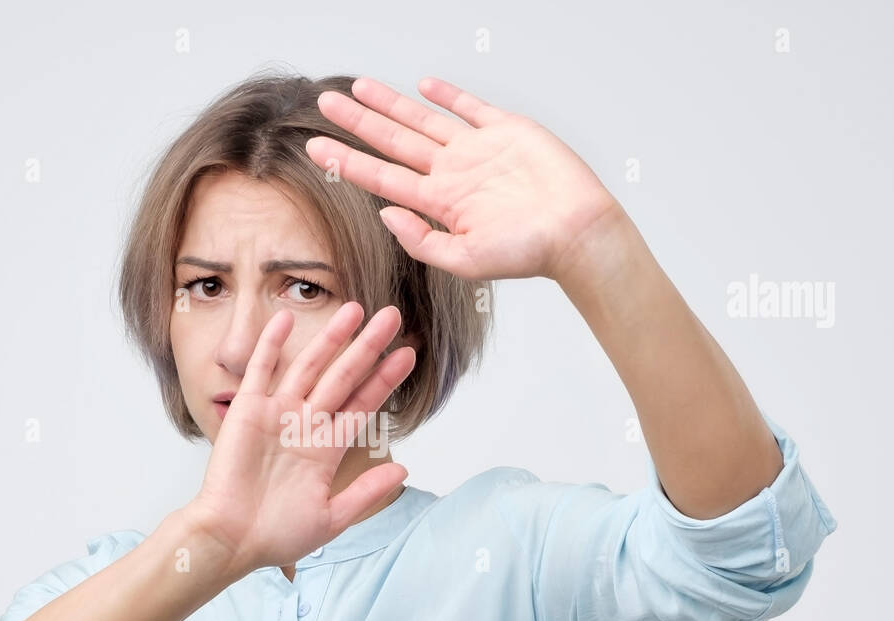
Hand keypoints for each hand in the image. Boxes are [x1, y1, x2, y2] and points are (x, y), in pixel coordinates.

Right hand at [184, 301, 415, 576]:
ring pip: (309, 366)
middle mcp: (305, 425)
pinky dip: (271, 345)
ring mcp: (276, 415)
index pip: (362, 405)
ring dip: (330, 338)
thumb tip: (403, 470)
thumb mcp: (330, 518)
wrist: (230, 539)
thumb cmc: (275, 536)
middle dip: (368, 347)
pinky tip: (286, 319)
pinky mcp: (247, 411)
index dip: (384, 380)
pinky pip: (262, 371)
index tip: (408, 355)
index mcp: (326, 450)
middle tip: (392, 316)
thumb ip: (366, 492)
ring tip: (354, 309)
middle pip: (343, 377)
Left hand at [305, 75, 621, 282]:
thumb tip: (384, 214)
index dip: (348, 162)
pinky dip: (447, 95)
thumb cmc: (528, 253)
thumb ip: (421, 241)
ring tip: (358, 88)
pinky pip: (470, 108)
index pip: (382, 178)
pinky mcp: (507, 131)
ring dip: (390, 104)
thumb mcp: (465, 262)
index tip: (316, 148)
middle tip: (324, 103)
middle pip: (393, 142)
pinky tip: (423, 84)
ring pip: (422, 120)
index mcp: (440, 204)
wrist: (578, 231)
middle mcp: (452, 175)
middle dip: (357, 123)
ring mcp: (477, 151)